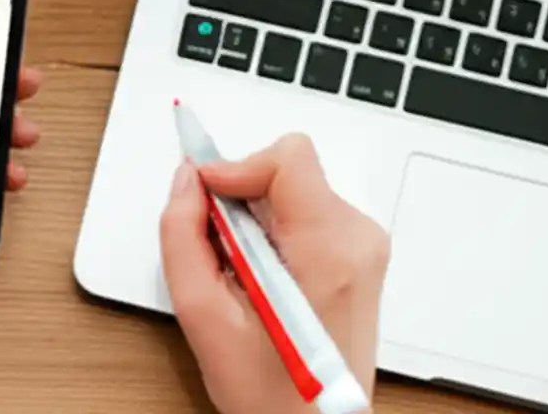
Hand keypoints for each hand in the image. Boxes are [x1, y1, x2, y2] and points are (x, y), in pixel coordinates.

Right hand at [160, 134, 388, 413]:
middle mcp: (357, 239)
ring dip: (257, 220)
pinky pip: (308, 214)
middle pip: (288, 172)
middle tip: (219, 250)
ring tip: (243, 276)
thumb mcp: (205, 318)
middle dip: (242, 200)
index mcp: (328, 251)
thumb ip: (183, 236)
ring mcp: (364, 247)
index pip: (288, 158)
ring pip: (294, 192)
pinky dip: (276, 234)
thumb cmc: (272, 395)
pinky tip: (264, 280)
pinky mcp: (360, 255)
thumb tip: (186, 182)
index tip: (203, 192)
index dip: (236, 167)